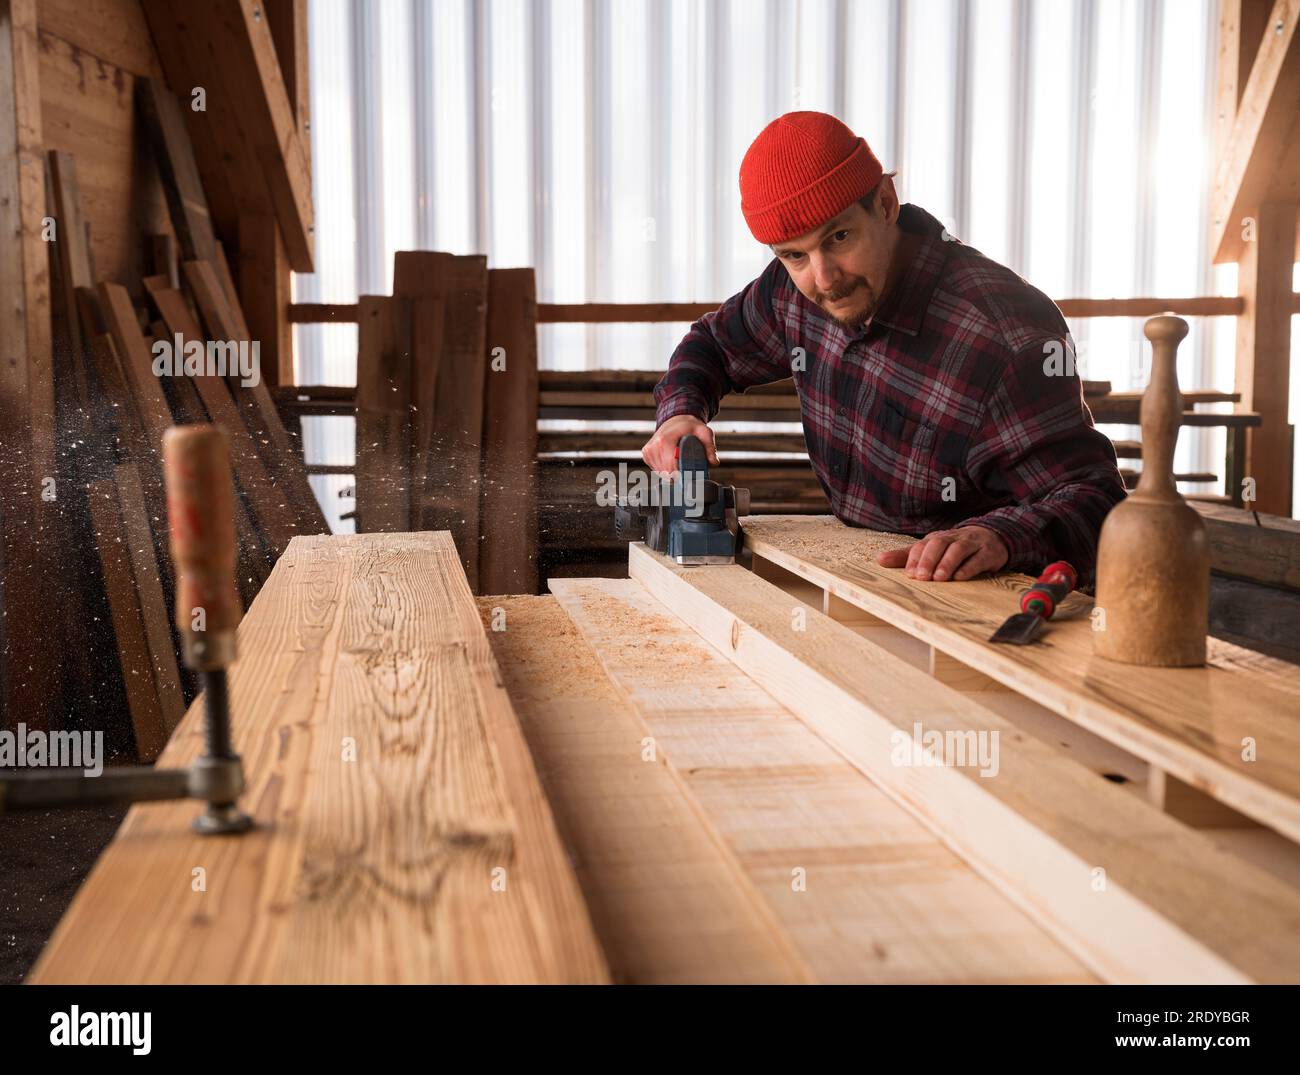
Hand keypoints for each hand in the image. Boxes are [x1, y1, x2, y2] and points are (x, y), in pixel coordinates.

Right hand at [641, 414, 718, 477]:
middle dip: (678, 475)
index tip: (691, 476)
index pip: (670, 467)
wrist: (676, 419)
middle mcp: (653, 446)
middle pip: (666, 472)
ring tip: (681, 465)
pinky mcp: (646, 454)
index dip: (682, 475)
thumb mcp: (704, 433)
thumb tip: (713, 463)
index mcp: (665, 440)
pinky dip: (665, 469)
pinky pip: (656, 469)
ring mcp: (648, 451)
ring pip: (660, 473)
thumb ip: (710, 448)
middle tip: (689, 472)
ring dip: (671, 473)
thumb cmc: (689, 426)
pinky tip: (672, 462)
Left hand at [876, 526, 1008, 581]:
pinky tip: (960, 577)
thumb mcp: (931, 550)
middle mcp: (953, 538)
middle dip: (929, 560)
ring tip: (939, 578)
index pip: (923, 545)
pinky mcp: (988, 552)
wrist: (993, 538)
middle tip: (921, 577)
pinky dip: (969, 567)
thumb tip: (880, 560)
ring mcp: (972, 543)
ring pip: (958, 549)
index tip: (908, 574)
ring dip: (947, 563)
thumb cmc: (955, 547)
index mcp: (937, 538)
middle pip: (939, 544)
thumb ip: (907, 556)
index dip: (914, 558)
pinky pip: (978, 558)